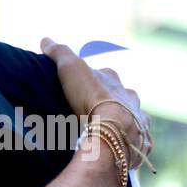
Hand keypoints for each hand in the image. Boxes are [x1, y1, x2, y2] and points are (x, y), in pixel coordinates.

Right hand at [41, 38, 150, 168]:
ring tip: (109, 130)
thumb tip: (45, 39)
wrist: (112, 130)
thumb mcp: (70, 68)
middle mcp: (130, 98)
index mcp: (114, 81)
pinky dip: (130, 143)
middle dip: (113, 99)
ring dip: (124, 121)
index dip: (93, 78)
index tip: (82, 84)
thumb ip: (59, 53)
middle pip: (122, 95)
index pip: (104, 74)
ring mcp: (138, 121)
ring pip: (133, 118)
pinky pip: (138, 142)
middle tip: (96, 108)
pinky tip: (121, 147)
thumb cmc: (91, 97)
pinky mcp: (141, 143)